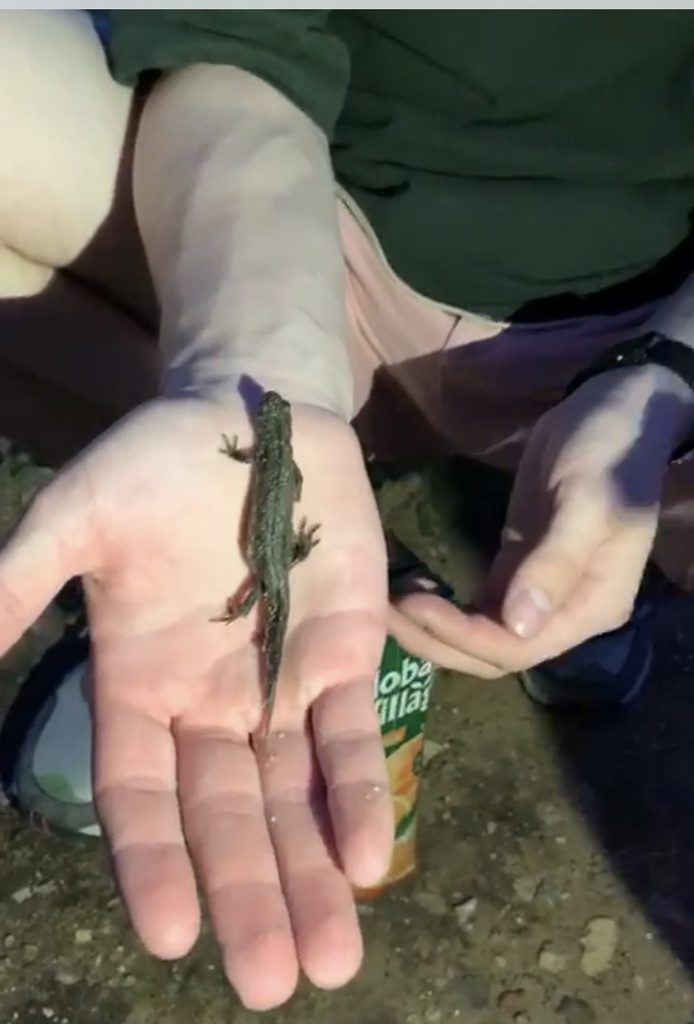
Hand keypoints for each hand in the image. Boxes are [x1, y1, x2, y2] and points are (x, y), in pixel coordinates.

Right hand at [0, 396, 392, 1009]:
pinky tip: (368, 860)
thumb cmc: (158, 464)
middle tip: (268, 986)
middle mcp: (210, 701)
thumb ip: (17, 585)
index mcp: (139, 682)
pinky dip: (358, 792)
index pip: (142, 793)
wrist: (255, 416)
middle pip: (227, 816)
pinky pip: (350, 735)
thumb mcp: (75, 519)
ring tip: (329, 962)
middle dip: (247, 895)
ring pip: (295, 796)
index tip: (166, 936)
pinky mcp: (348, 654)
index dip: (152, 861)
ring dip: (312, 874)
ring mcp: (283, 684)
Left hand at [389, 366, 693, 676]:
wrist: (614, 413)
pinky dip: (446, 604)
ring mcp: (540, 591)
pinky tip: (413, 587)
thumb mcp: (586, 504)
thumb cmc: (608, 455)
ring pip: (482, 632)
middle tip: (384, 611)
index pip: (519, 648)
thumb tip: (519, 623)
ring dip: (436, 626)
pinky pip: (480, 602)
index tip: (414, 604)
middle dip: (439, 638)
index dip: (464, 636)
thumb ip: (554, 564)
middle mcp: (566, 613)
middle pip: (495, 651)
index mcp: (592, 608)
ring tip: (389, 603)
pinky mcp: (519, 565)